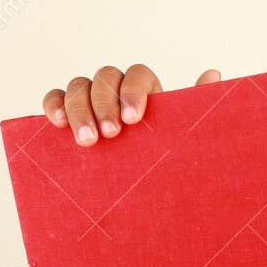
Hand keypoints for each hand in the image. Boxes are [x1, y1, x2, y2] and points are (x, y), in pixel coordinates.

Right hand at [42, 66, 221, 144]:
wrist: (142, 191)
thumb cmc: (163, 159)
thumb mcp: (182, 137)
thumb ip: (195, 108)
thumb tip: (213, 74)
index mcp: (146, 91)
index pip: (137, 75)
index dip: (132, 91)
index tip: (133, 119)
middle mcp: (116, 90)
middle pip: (105, 77)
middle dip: (104, 104)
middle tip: (110, 135)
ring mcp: (90, 100)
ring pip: (79, 86)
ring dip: (79, 109)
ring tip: (87, 142)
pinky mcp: (68, 114)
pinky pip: (55, 98)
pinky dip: (53, 105)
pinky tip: (57, 123)